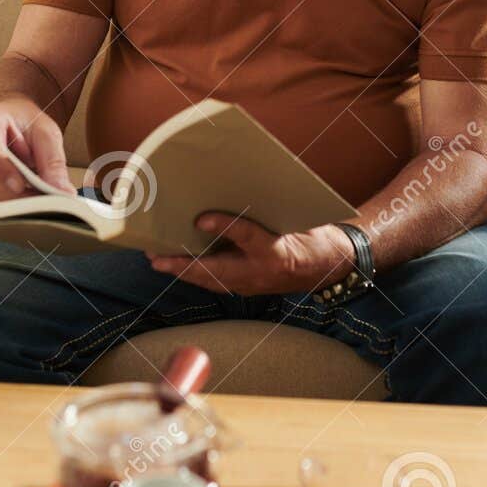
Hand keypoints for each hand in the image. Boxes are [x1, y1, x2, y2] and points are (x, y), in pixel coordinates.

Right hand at [0, 97, 76, 202]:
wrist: (7, 119)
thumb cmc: (25, 123)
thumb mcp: (46, 134)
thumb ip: (53, 162)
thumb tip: (63, 192)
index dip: (1, 168)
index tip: (19, 185)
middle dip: (10, 194)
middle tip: (39, 204)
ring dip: (6, 201)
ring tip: (33, 201)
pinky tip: (19, 202)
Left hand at [149, 214, 355, 295]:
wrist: (331, 267)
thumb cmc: (313, 239)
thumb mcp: (294, 221)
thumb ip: (263, 215)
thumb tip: (230, 198)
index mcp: (277, 251)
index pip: (247, 235)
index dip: (224, 226)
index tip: (200, 218)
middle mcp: (262, 271)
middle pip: (216, 270)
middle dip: (183, 265)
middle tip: (155, 256)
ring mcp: (254, 284)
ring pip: (211, 280)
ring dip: (183, 272)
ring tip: (158, 261)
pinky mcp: (249, 289)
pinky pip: (217, 283)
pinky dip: (197, 275)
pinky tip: (181, 266)